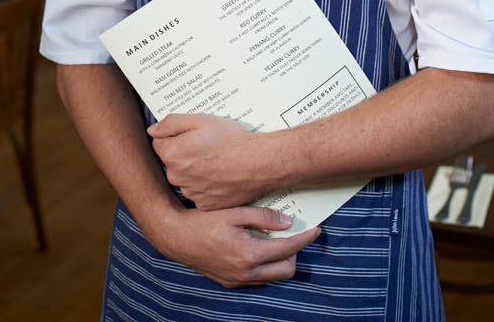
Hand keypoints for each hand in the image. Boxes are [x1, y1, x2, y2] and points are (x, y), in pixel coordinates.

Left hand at [148, 112, 257, 208]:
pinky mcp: (205, 205)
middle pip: (172, 162)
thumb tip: (153, 130)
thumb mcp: (201, 120)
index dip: (175, 136)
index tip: (191, 135)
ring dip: (194, 171)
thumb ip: (172, 123)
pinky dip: (205, 185)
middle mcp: (177, 177)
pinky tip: (220, 175)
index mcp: (172, 154)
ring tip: (216, 161)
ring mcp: (191, 193)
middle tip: (206, 146)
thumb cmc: (232, 140)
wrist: (258, 164)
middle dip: (183, 153)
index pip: (159, 143)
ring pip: (185, 178)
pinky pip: (198, 192)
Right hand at [155, 204, 319, 287]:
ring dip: (281, 260)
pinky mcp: (230, 282)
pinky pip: (258, 278)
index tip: (317, 230)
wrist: (176, 238)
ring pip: (273, 276)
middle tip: (294, 233)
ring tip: (277, 239)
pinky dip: (266, 265)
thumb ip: (263, 217)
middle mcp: (246, 273)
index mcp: (250, 254)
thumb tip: (287, 223)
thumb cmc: (204, 221)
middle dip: (295, 252)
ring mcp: (238, 280)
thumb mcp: (234, 212)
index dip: (305, 239)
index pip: (288, 249)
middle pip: (287, 270)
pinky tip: (259, 247)